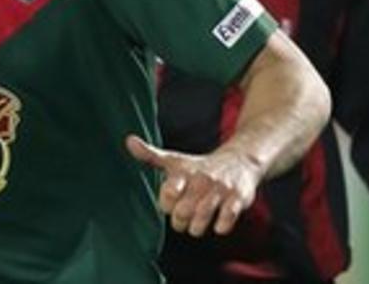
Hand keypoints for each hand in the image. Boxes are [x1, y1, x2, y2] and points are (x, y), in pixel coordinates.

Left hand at [125, 134, 261, 236]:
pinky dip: (220, 226)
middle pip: (182, 212)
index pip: (168, 193)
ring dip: (196, 228)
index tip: (171, 202)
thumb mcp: (175, 160)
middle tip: (184, 216)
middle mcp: (202, 180)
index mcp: (184, 171)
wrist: (239, 161)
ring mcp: (220, 190)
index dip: (166, 204)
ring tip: (197, 222)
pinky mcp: (238, 199)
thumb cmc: (200, 167)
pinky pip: (226, 222)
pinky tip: (219, 220)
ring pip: (201, 220)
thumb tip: (128, 141)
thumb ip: (150, 155)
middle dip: (180, 221)